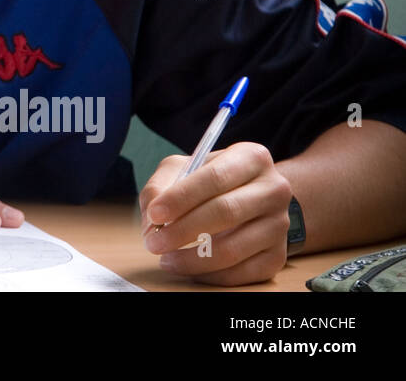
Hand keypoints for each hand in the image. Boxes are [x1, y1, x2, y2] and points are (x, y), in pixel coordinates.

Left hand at [139, 142, 291, 285]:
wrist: (253, 198)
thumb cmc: (210, 182)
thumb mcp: (184, 168)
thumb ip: (161, 185)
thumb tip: (153, 216)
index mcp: (251, 158)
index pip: (215, 177)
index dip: (182, 197)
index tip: (155, 213)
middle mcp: (274, 189)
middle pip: (226, 212)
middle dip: (183, 230)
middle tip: (154, 243)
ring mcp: (280, 225)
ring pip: (234, 248)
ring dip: (193, 259)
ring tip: (166, 259)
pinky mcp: (278, 256)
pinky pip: (244, 273)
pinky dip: (211, 275)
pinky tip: (190, 269)